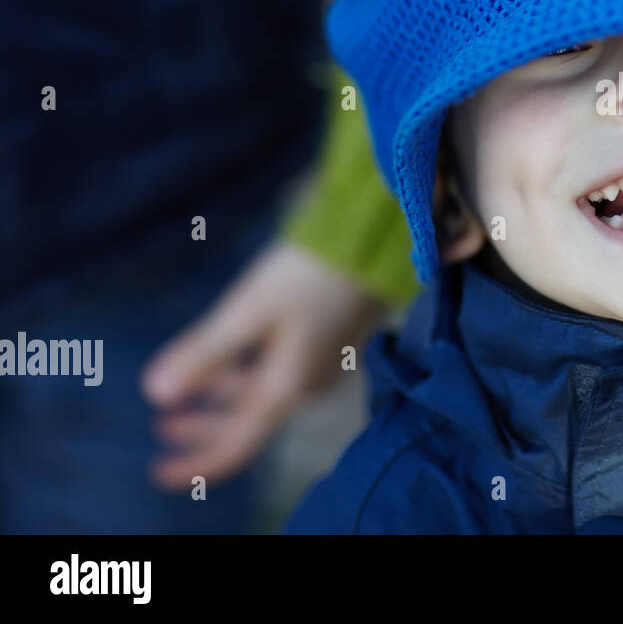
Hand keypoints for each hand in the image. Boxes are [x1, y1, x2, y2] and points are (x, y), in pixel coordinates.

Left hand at [140, 239, 387, 490]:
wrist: (374, 246)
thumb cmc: (308, 274)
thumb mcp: (248, 311)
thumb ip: (204, 353)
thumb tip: (154, 393)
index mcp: (287, 387)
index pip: (237, 445)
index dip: (197, 462)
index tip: (160, 471)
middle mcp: (306, 386)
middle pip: (249, 424)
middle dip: (204, 430)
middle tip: (162, 429)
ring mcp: (320, 367)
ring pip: (262, 399)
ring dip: (221, 402)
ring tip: (184, 396)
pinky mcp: (327, 344)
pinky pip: (278, 377)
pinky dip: (243, 379)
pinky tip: (227, 362)